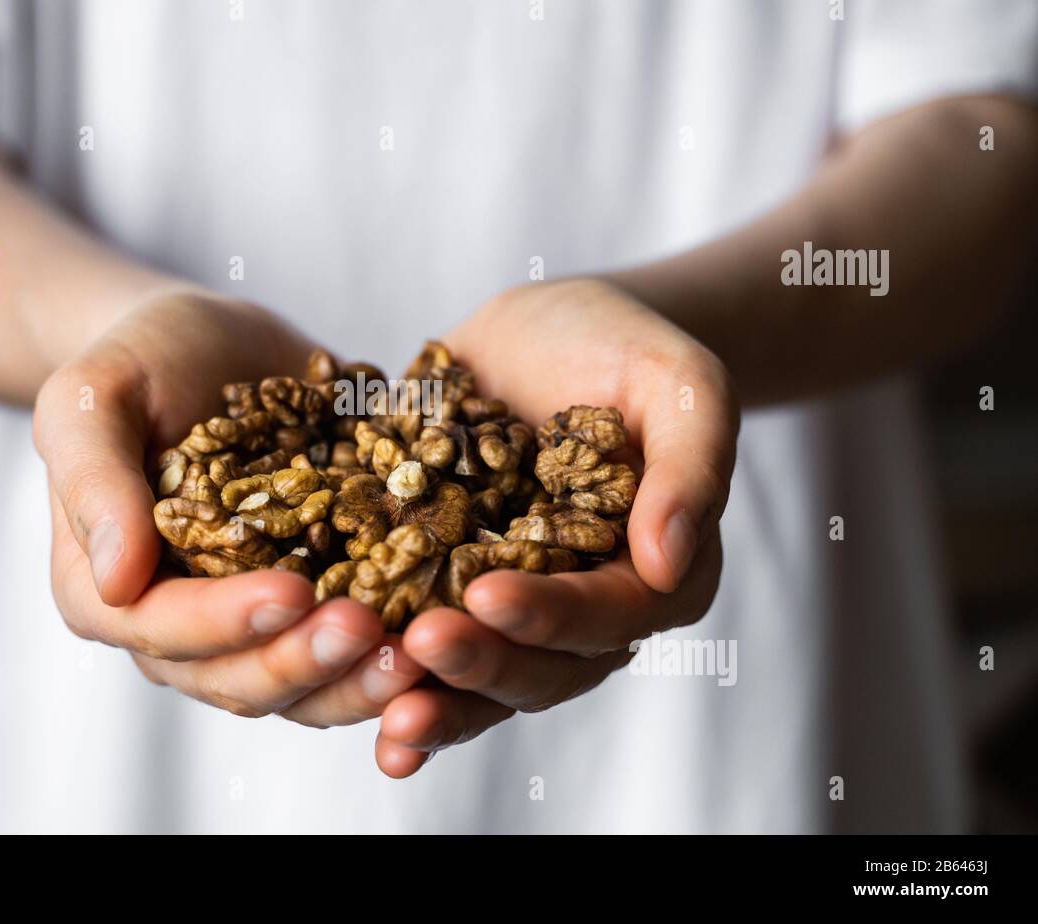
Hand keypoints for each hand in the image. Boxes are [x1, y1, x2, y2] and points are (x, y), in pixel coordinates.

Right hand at [33, 288, 426, 723]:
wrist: (213, 343)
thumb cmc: (141, 359)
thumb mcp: (94, 397)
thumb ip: (95, 480)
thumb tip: (115, 581)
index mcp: (108, 589)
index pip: (164, 630)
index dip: (227, 622)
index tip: (292, 592)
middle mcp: (179, 627)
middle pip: (237, 679)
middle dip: (305, 661)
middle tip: (369, 629)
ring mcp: (251, 624)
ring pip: (302, 687)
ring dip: (358, 680)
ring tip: (419, 652)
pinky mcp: (315, 604)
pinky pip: (350, 654)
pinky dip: (390, 656)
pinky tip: (446, 635)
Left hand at [377, 279, 738, 776]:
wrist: (544, 332)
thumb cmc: (626, 347)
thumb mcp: (680, 386)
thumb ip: (690, 467)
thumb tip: (668, 561)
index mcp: (656, 575)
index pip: (608, 614)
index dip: (551, 614)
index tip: (488, 596)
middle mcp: (586, 610)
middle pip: (542, 667)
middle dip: (481, 665)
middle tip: (420, 645)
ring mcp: (514, 606)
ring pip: (483, 679)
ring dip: (438, 703)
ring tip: (388, 718)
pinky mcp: (449, 590)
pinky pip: (425, 650)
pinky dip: (394, 686)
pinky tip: (359, 714)